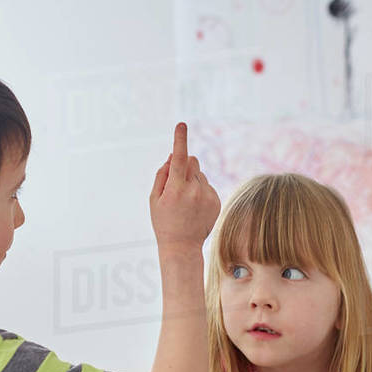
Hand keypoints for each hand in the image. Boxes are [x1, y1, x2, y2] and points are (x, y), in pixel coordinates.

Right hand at [149, 122, 220, 252]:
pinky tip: (194, 207)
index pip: (179, 158)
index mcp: (176, 189)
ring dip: (192, 180)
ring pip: (200, 174)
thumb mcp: (154, 198)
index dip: (180, 140)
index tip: (181, 125)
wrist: (182, 246)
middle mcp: (194, 191)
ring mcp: (208, 196)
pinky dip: (200, 190)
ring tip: (185, 201)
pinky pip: (207, 185)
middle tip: (176, 183)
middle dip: (184, 165)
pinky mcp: (216, 201)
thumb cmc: (163, 221)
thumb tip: (174, 156)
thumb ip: (163, 174)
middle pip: (192, 161)